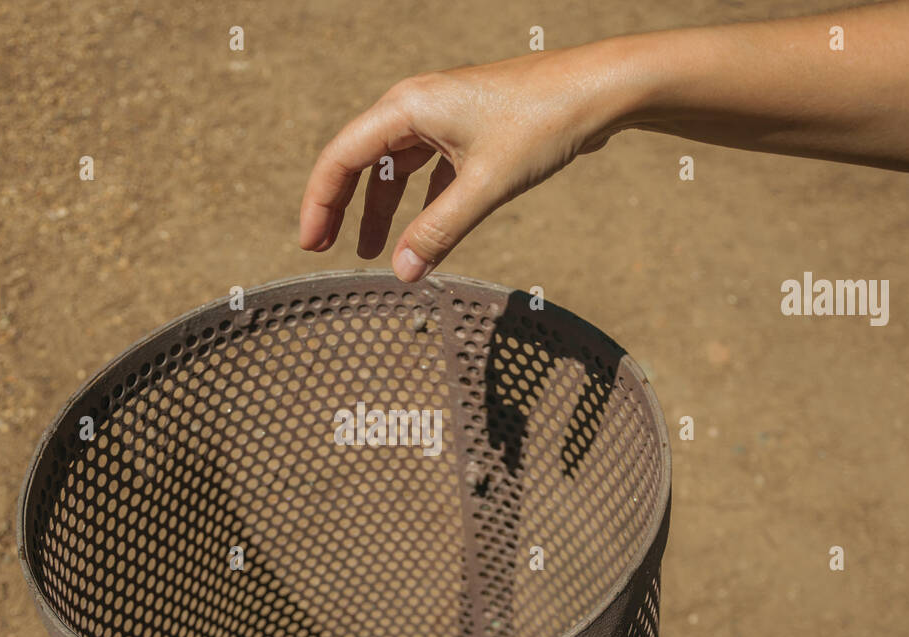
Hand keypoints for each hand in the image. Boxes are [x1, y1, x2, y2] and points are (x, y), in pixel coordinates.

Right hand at [298, 47, 624, 281]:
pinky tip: (422, 233)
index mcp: (407, 108)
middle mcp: (416, 106)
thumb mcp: (485, 186)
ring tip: (373, 251)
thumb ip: (439, 232)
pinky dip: (420, 202)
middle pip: (361, 161)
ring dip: (383, 209)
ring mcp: (442, 116)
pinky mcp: (468, 128)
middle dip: (342, 207)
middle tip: (325, 250)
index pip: (341, 158)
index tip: (311, 245)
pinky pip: (428, 169)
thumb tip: (402, 274)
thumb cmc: (542, 124)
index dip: (319, 203)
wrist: (597, 90)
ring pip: (396, 167)